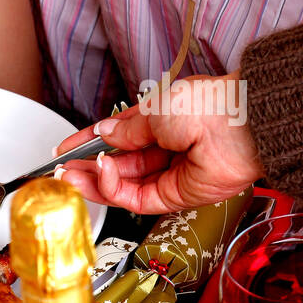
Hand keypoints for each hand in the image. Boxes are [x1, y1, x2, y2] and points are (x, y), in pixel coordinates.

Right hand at [53, 73, 263, 213]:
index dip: (90, 142)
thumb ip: (127, 127)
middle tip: (62, 168)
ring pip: (124, 185)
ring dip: (95, 181)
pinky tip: (102, 174)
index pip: (118, 135)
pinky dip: (116, 189)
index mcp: (162, 120)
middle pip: (119, 164)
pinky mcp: (176, 196)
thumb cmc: (208, 105)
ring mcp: (170, 173)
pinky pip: (137, 198)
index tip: (66, 148)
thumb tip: (105, 132)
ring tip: (72, 174)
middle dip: (87, 166)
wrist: (241, 124)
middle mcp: (165, 147)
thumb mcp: (156, 108)